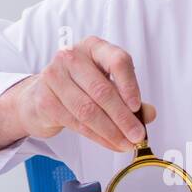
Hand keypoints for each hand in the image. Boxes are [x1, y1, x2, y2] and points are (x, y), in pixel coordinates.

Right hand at [15, 36, 155, 151]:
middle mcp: (72, 57)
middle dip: (123, 118)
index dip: (129, 85)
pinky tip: (110, 143)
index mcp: (94, 47)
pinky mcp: (45, 100)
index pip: (117, 61)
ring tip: (126, 143)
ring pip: (88, 110)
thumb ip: (130, 97)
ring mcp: (54, 77)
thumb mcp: (107, 84)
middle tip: (137, 135)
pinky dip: (98, 137)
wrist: (41, 94)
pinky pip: (77, 123)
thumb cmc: (80, 86)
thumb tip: (149, 114)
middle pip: (102, 90)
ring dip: (111, 131)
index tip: (137, 107)